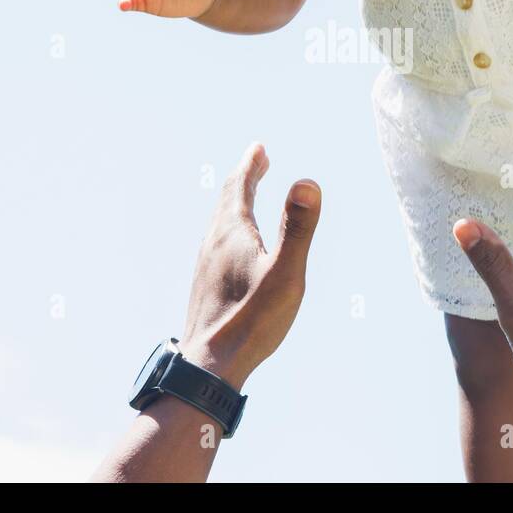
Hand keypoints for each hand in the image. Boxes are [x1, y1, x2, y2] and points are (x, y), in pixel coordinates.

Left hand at [177, 143, 321, 390]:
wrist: (210, 365)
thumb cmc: (252, 321)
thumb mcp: (285, 273)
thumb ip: (298, 228)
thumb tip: (307, 181)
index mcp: (232, 233)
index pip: (239, 187)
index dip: (250, 165)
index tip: (258, 147)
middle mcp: (214, 243)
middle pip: (227, 201)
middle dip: (244, 178)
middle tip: (257, 161)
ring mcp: (206, 265)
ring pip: (220, 223)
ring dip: (235, 203)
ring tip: (246, 198)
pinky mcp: (206, 285)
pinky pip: (217, 243)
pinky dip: (230, 229)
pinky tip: (235, 249)